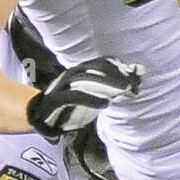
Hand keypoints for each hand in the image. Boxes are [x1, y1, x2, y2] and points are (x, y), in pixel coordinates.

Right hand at [26, 56, 141, 138]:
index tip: (137, 73)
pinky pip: (75, 96)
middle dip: (117, 73)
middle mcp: (72, 74)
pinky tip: (106, 104)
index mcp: (80, 71)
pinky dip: (91, 99)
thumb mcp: (93, 94)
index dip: (119, 66)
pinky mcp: (57, 98)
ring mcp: (63, 85)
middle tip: (135, 81)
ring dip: (108, 82)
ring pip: (87, 79)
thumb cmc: (71, 104)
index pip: (102, 63)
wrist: (42, 116)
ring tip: (126, 88)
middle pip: (97, 68)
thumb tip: (136, 80)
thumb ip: (112, 88)